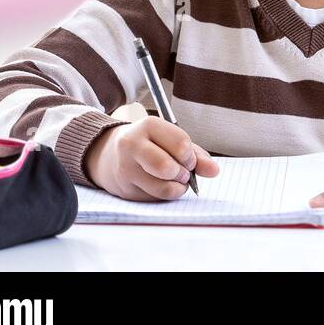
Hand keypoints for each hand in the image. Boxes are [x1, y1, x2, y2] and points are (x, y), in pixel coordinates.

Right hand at [83, 118, 219, 200]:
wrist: (109, 154)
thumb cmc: (149, 144)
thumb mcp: (170, 139)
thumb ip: (195, 154)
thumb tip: (214, 171)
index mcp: (148, 126)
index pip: (180, 144)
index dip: (191, 156)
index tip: (189, 158)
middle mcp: (133, 145)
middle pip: (167, 167)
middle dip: (183, 173)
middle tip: (183, 172)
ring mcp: (126, 169)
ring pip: (162, 187)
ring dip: (177, 188)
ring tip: (176, 180)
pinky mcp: (125, 189)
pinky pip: (154, 198)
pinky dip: (164, 195)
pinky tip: (161, 185)